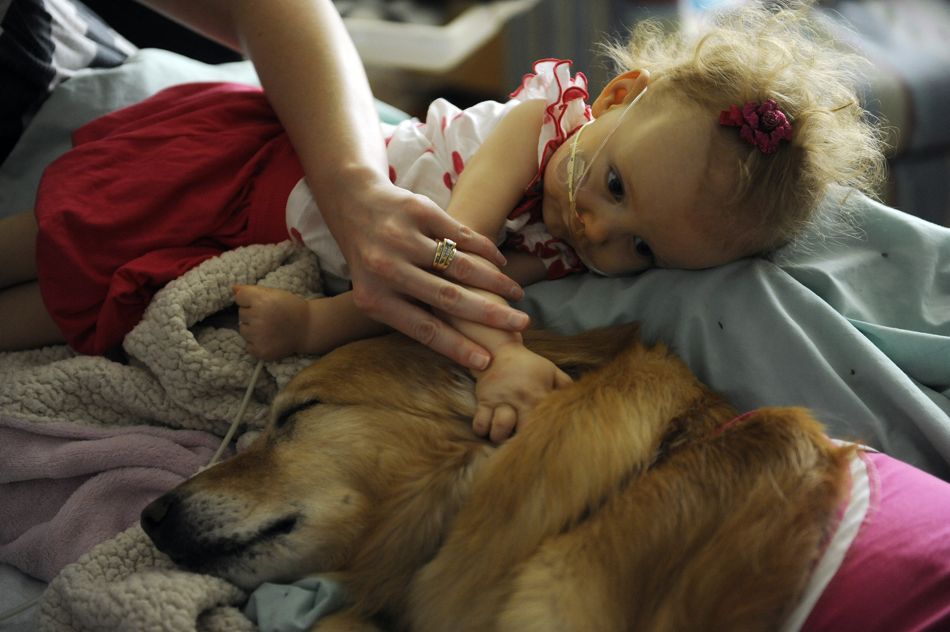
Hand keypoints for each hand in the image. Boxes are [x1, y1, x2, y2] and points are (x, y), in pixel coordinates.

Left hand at [234, 285, 307, 359]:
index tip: (262, 303)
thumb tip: (233, 289)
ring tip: (269, 328)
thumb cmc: (290, 308)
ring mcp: (258, 336)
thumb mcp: (274, 293)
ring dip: (252, 329)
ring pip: (243, 330)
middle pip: (241, 314)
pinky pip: (248, 346)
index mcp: (261, 300)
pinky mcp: (260, 350)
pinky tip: (269, 339)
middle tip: (269, 316)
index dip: (250, 300)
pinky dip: (256, 344)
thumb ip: (252, 290)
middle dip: (252, 314)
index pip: (239, 298)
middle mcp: (258, 318)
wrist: (308, 328)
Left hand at [324, 179, 529, 369]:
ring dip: (495, 282)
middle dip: (490, 315)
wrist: (355, 205)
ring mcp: (402, 237)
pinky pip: (463, 235)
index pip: (423, 328)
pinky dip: (486, 251)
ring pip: (461, 265)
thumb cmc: (374, 260)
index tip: (485, 361)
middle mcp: (386, 268)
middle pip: (448, 298)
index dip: (456, 347)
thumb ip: (410, 313)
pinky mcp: (419, 210)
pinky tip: (500, 264)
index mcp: (374, 298)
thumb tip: (456, 347)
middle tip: (520, 325)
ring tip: (515, 294)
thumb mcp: (378, 291)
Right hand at [472, 343, 572, 442]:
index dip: (542, 437)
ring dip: (501, 437)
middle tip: (521, 445)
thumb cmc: (528, 365)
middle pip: (521, 433)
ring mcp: (501, 400)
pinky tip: (488, 428)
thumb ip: (565, 386)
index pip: (543, 423)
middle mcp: (520, 399)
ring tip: (504, 436)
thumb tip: (580, 402)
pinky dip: (483, 430)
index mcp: (539, 394)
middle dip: (521, 443)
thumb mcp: (550, 371)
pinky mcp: (484, 400)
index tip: (541, 442)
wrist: (499, 350)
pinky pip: (480, 424)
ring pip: (498, 431)